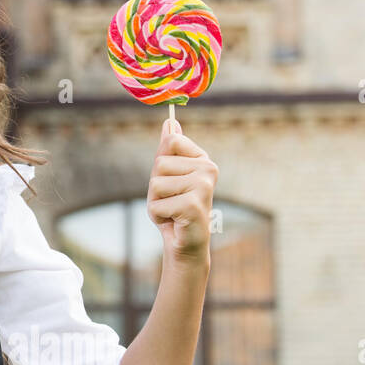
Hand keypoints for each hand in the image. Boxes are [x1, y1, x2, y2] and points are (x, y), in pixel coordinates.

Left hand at [147, 117, 217, 264]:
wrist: (185, 242)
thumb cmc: (174, 207)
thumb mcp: (167, 175)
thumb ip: (168, 149)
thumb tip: (170, 121)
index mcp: (203, 159)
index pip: (171, 141)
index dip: (161, 164)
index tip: (172, 178)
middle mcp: (208, 170)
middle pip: (159, 163)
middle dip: (155, 186)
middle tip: (170, 200)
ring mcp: (203, 187)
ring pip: (156, 184)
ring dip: (156, 202)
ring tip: (172, 210)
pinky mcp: (193, 205)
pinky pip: (156, 205)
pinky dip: (158, 216)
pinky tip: (174, 221)